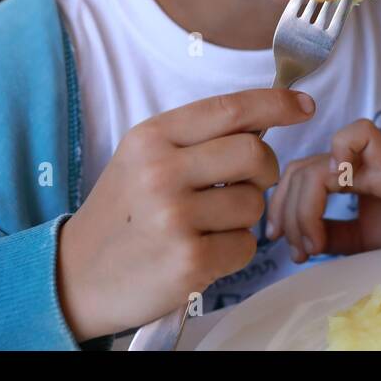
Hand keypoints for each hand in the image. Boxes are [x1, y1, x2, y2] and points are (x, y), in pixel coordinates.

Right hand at [56, 89, 315, 341]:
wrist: (76, 276)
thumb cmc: (122, 214)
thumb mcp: (142, 159)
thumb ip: (195, 139)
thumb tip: (262, 123)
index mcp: (152, 138)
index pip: (230, 109)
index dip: (276, 104)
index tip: (304, 105)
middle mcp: (161, 172)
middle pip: (255, 154)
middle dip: (264, 170)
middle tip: (247, 183)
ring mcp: (175, 219)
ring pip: (254, 204)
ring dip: (242, 217)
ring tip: (205, 226)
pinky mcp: (189, 262)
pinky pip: (246, 245)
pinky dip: (233, 251)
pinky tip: (200, 253)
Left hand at [266, 118, 380, 262]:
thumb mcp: (364, 240)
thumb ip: (333, 235)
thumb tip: (298, 243)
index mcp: (345, 177)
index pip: (297, 178)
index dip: (282, 209)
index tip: (283, 246)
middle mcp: (353, 164)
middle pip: (298, 172)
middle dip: (287, 213)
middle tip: (298, 250)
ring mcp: (372, 160)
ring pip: (316, 165)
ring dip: (305, 207)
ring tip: (316, 244)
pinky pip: (357, 135)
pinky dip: (339, 155)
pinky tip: (339, 192)